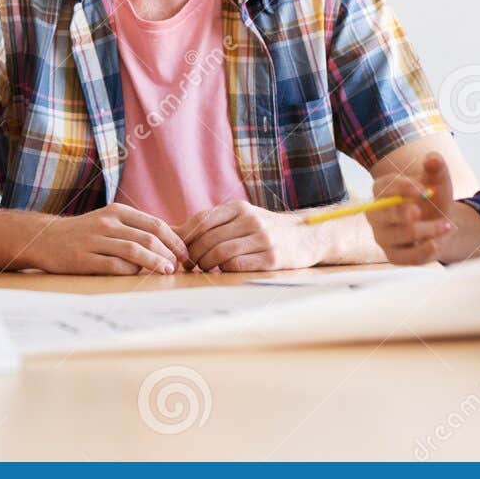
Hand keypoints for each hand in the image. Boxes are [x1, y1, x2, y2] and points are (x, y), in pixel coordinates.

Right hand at [28, 203, 190, 274]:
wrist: (47, 238)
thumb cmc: (86, 233)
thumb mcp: (110, 221)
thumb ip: (136, 228)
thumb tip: (172, 241)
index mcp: (117, 211)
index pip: (155, 224)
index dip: (174, 240)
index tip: (185, 254)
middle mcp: (107, 223)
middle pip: (148, 238)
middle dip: (168, 254)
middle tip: (178, 266)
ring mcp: (94, 240)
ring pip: (134, 251)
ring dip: (155, 263)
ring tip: (166, 272)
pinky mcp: (83, 259)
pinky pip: (114, 266)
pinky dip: (131, 272)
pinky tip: (139, 277)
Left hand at [175, 201, 320, 271]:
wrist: (307, 236)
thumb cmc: (266, 228)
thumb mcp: (242, 217)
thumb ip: (211, 222)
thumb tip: (172, 230)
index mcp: (239, 207)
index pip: (202, 220)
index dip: (185, 236)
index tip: (179, 248)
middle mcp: (250, 220)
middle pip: (208, 238)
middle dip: (193, 254)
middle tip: (190, 264)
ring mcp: (262, 239)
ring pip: (220, 253)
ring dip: (206, 264)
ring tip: (204, 268)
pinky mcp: (271, 259)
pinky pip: (237, 265)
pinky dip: (224, 270)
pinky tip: (223, 271)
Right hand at [365, 153, 455, 264]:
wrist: (441, 224)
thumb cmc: (433, 199)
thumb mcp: (438, 182)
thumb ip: (436, 168)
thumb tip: (433, 158)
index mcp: (382, 190)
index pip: (385, 187)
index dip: (402, 188)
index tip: (423, 190)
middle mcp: (376, 213)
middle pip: (384, 213)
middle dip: (403, 213)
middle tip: (420, 211)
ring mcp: (382, 236)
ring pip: (401, 234)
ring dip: (428, 230)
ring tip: (447, 226)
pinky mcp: (393, 256)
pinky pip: (406, 257)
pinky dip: (425, 251)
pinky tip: (438, 243)